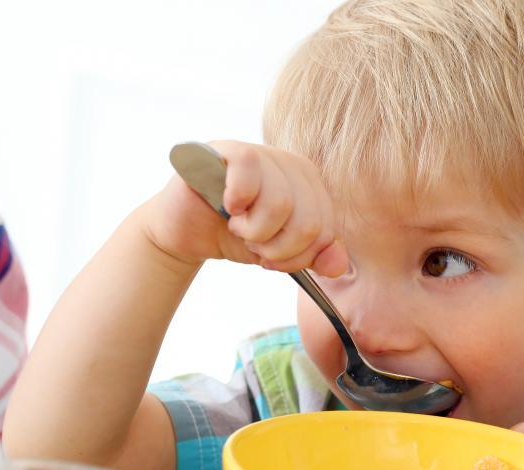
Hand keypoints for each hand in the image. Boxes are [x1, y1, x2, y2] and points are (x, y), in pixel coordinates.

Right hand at [143, 140, 346, 275]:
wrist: (186, 233)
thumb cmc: (235, 237)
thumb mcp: (281, 253)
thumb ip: (314, 256)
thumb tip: (337, 265)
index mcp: (311, 186)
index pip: (326, 230)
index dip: (298, 257)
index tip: (271, 256)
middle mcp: (291, 163)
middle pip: (309, 222)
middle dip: (277, 248)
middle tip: (252, 241)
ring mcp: (261, 153)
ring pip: (281, 204)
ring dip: (254, 231)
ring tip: (238, 225)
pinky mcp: (227, 149)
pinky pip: (248, 172)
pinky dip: (237, 201)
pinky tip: (227, 206)